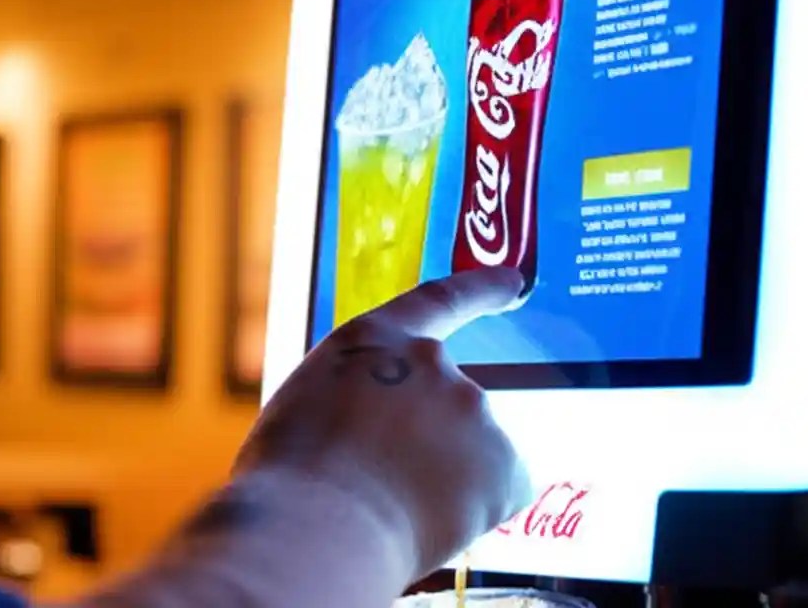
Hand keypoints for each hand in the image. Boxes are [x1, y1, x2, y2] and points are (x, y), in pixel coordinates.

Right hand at [234, 267, 531, 578]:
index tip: (515, 280)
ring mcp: (473, 409)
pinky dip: (471, 516)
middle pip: (444, 406)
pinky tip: (426, 526)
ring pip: (467, 458)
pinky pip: (495, 497)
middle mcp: (432, 361)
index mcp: (375, 339)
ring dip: (439, 483)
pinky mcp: (505, 465)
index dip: (480, 289)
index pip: (439, 301)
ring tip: (388, 511)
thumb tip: (370, 438)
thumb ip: (356, 402)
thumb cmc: (291, 478)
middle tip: (377, 488)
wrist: (318, 527)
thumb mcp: (306, 408)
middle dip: (422, 446)